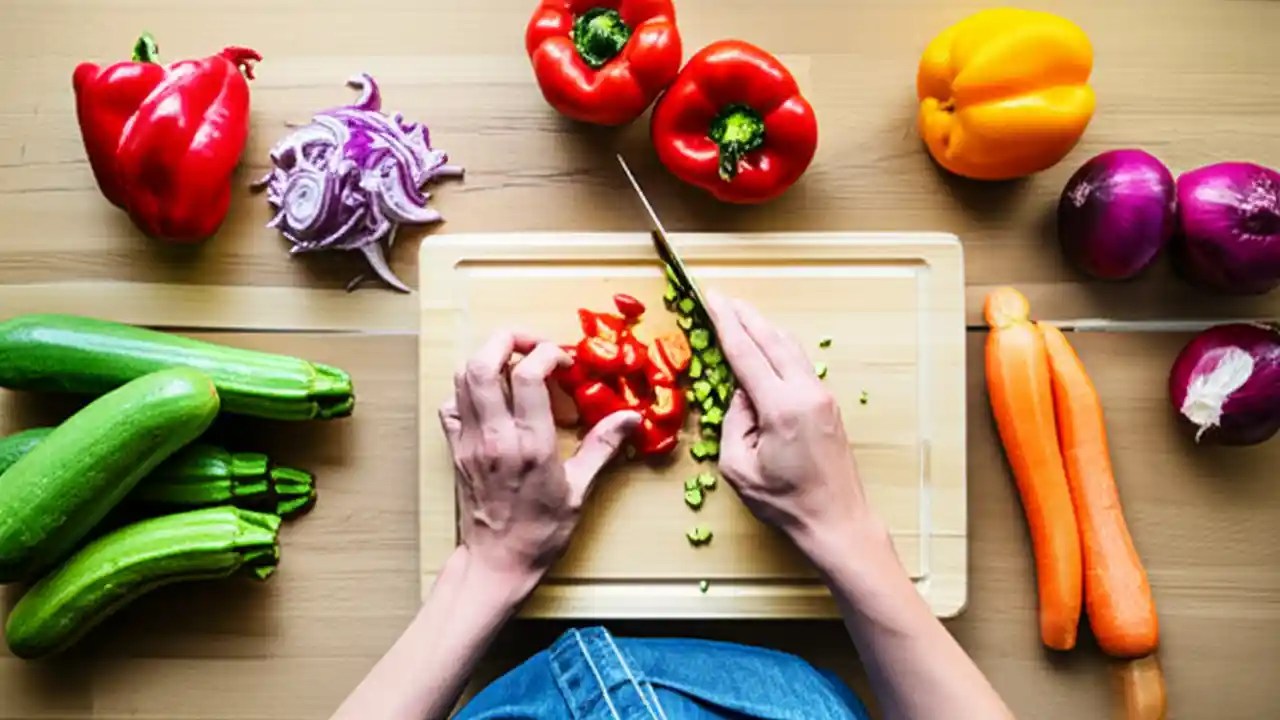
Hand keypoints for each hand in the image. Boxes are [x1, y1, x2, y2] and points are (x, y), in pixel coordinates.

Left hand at [439, 331, 639, 587]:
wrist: (497, 563)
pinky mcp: (455, 449)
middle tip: (533, 345)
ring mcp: (470, 441)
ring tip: (516, 364)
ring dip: (489, 359)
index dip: (548, 353)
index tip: (565, 362)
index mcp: (530, 444)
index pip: (529, 374)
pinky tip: (492, 397)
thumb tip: (632, 417)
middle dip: (508, 340)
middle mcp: (494, 436)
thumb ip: (603, 447)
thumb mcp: (580, 490)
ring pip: (464, 377)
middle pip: (484, 363)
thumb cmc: (541, 531)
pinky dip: (468, 389)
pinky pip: (452, 404)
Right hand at [708, 293, 881, 563]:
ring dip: (764, 328)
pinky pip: (799, 364)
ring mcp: (822, 397)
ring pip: (790, 347)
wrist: (837, 520)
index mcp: (781, 407)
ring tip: (741, 315)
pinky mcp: (828, 405)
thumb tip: (741, 392)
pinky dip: (778, 348)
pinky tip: (765, 347)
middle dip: (745, 315)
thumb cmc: (785, 502)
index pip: (746, 353)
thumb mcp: (739, 467)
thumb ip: (734, 422)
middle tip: (722, 297)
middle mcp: (806, 393)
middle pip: (771, 339)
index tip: (712, 298)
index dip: (726, 322)